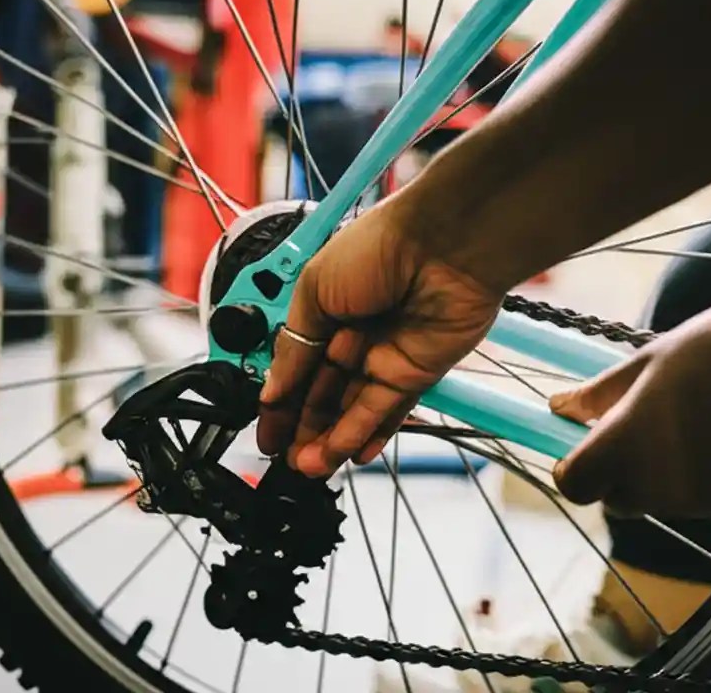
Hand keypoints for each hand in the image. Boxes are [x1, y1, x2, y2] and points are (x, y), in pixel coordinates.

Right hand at [257, 197, 503, 476]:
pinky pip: (387, 411)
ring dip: (330, 439)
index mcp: (325, 309)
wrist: (444, 245)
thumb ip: (293, 347)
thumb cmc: (380, 247)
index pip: (295, 365)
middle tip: (284, 457)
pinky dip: (367, 434)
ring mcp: (386, 356)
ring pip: (352, 409)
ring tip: (308, 466)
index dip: (279, 400)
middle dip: (302, 427)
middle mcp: (354, 335)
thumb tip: (273, 387)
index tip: (266, 430)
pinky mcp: (416, 373)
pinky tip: (348, 455)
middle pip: (323, 393)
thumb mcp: (314, 292)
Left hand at [549, 285, 710, 516]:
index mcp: (632, 444)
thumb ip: (599, 394)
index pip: (576, 485)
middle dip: (614, 471)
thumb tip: (557, 409)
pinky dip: (694, 477)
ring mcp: (705, 499)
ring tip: (685, 418)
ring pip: (657, 502)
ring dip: (655, 474)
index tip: (582, 440)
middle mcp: (664, 484)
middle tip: (633, 424)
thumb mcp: (651, 360)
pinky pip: (698, 500)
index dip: (572, 466)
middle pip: (615, 499)